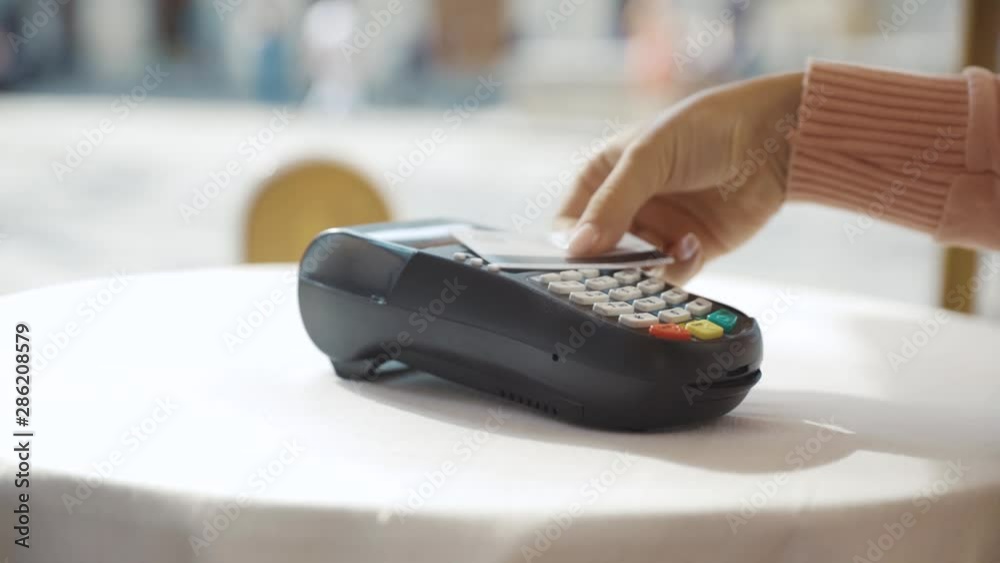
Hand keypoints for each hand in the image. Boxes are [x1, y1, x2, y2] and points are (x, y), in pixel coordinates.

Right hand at [558, 72, 802, 283]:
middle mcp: (626, 205)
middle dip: (608, 264)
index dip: (571, 242)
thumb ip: (612, 202)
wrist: (774, 139)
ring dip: (645, 270)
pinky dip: (678, 267)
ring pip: (633, 269)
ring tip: (663, 255)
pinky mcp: (688, 249)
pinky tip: (693, 244)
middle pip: (599, 251)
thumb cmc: (705, 128)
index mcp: (604, 175)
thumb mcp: (648, 156)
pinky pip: (670, 275)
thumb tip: (577, 247)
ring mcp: (657, 229)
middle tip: (618, 272)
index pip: (570, 220)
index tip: (579, 259)